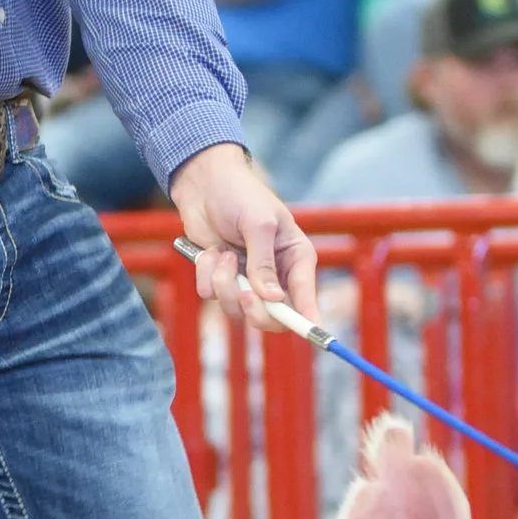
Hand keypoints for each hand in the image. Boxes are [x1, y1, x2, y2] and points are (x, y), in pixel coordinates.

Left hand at [169, 142, 317, 330]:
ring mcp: (246, 279)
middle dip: (256, 309)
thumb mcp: (258, 224)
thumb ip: (263, 263)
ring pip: (237, 309)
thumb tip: (272, 299)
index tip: (313, 335)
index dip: (309, 319)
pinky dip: (206, 274)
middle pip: (273, 317)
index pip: (306, 298)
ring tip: (223, 254)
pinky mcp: (221, 278)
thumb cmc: (240, 195)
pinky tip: (209, 251)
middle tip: (245, 294)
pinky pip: (211, 295)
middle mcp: (275, 275)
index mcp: (296, 259)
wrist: (204, 184)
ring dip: (225, 284)